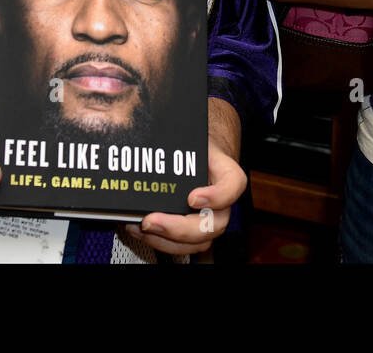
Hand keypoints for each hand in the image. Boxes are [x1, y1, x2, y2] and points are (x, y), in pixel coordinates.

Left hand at [124, 140, 247, 255]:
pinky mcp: (195, 226)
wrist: (206, 147)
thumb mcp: (192, 130)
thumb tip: (140, 129)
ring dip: (168, 240)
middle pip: (214, 224)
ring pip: (199, 240)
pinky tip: (139, 228)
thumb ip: (175, 132)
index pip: (233, 185)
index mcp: (226, 171)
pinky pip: (185, 244)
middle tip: (152, 221)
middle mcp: (223, 199)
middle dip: (180, 228)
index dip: (217, 196)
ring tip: (141, 226)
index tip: (192, 197)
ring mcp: (211, 216)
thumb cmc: (198, 140)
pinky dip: (162, 242)